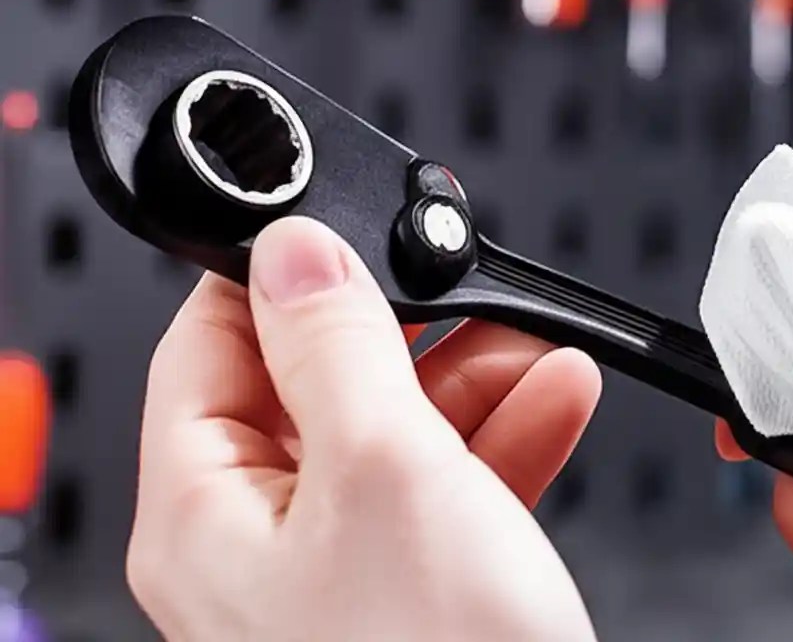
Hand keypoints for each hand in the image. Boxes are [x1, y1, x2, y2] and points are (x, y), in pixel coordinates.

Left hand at [127, 217, 600, 641]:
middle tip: (470, 295)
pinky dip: (502, 437)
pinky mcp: (415, 589)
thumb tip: (293, 249)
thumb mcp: (388, 470)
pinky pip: (446, 487)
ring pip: (394, 433)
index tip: (351, 233)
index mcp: (208, 512)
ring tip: (539, 346)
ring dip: (473, 380)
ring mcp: (343, 569)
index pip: (212, 347)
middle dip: (408, 332)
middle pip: (317, 384)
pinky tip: (555, 399)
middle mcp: (261, 543)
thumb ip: (336, 346)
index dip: (281, 278)